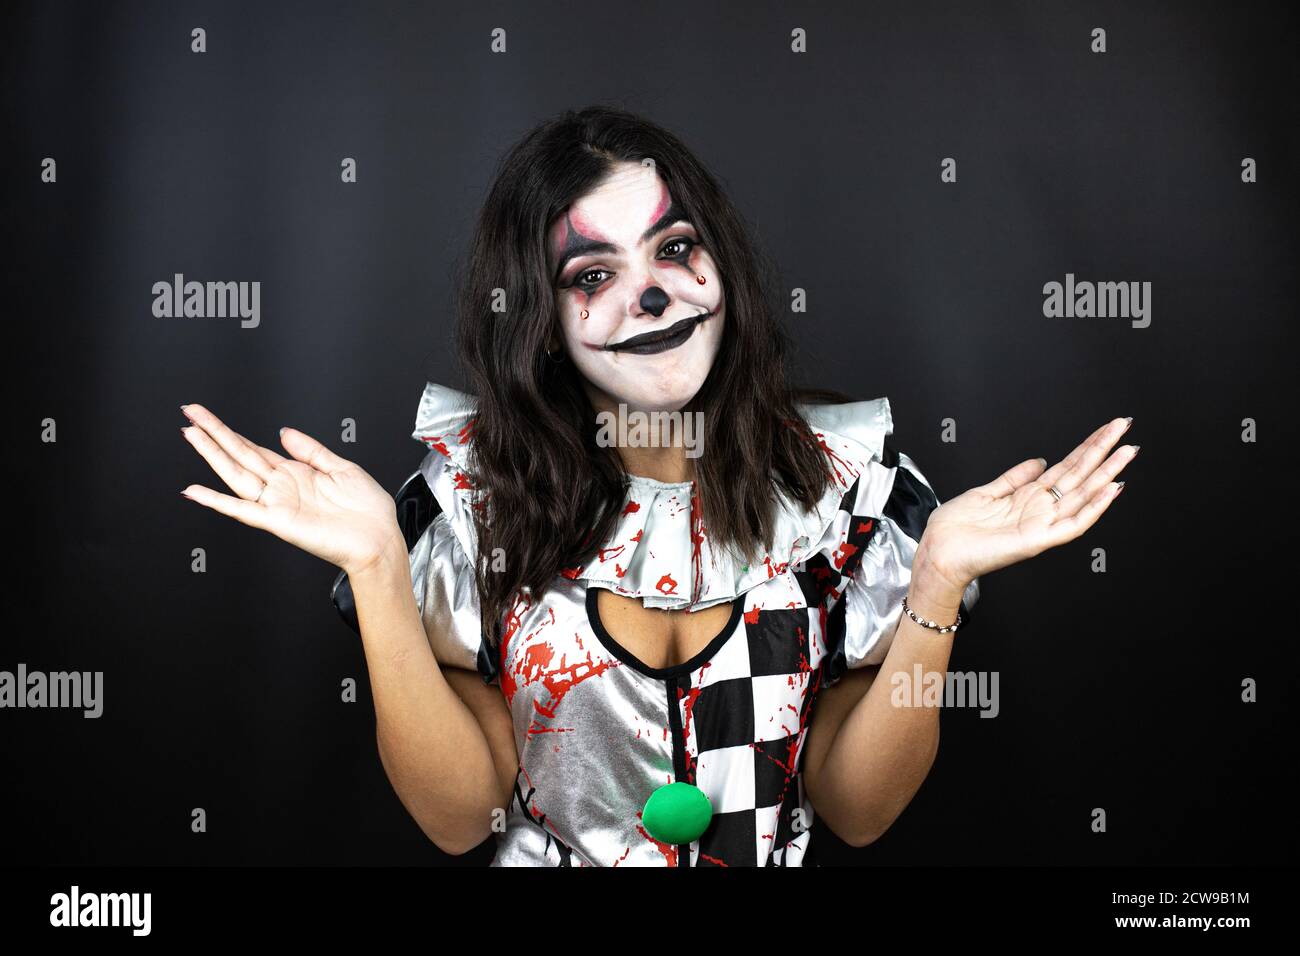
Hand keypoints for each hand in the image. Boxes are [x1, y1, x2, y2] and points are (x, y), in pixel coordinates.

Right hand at [179, 404, 403, 575]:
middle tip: (190, 412)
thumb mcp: (342, 468)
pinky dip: (217, 502)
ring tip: (190, 434)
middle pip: (239, 455)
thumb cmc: (367, 510)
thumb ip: (311, 450)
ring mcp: (277, 504)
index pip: (254, 448)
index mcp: (296, 473)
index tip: (208, 416)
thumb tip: (283, 431)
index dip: (230, 432)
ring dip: (212, 455)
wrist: (380, 539)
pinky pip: (242, 510)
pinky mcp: (279, 522)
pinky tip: (195, 491)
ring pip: (236, 475)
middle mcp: (282, 487)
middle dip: (214, 433)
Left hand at [916, 416, 1137, 593]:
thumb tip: (1039, 460)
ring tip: (1127, 452)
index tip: (1106, 429)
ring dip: (1107, 473)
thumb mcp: (986, 492)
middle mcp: (1040, 509)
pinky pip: (1073, 524)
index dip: (1087, 447)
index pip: (1066, 467)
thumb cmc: (956, 529)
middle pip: (1080, 475)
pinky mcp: (1038, 540)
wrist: (938, 552)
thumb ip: (1015, 477)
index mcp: (1029, 497)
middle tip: (1124, 428)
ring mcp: (1042, 524)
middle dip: (1103, 451)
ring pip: (1084, 495)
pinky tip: (1111, 489)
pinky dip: (1094, 508)